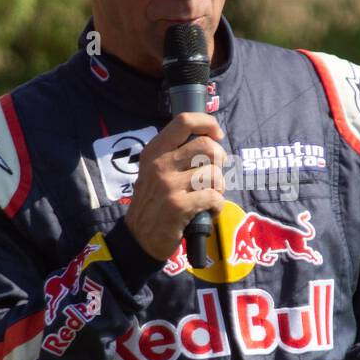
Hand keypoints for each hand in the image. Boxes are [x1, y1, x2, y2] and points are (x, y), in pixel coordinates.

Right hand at [123, 112, 226, 260]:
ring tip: (208, 197)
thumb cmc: (154, 202)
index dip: (207, 123)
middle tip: (214, 174)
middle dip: (220, 160)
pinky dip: (217, 206)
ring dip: (219, 188)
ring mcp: (169, 185)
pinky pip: (214, 198)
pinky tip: (207, 211)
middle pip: (206, 146)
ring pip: (214, 174)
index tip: (217, 134)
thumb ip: (175, 154)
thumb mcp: (154, 171)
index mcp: (155, 152)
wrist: (139, 238)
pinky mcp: (179, 206)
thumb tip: (210, 140)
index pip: (184, 121)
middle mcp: (160, 165)